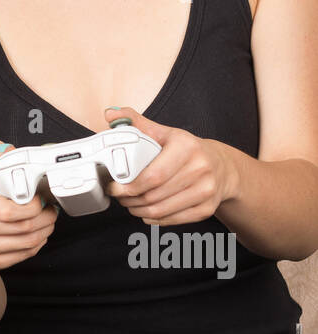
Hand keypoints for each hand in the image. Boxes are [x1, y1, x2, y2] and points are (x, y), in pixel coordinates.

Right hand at [0, 140, 58, 273]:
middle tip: (50, 209)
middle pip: (22, 228)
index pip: (8, 210)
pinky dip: (36, 245)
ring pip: (26, 243)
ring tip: (47, 220)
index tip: (41, 198)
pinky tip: (37, 234)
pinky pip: (22, 255)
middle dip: (45, 218)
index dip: (32, 206)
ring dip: (44, 231)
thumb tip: (6, 148)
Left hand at [103, 106, 237, 225]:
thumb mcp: (165, 132)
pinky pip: (173, 220)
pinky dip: (154, 219)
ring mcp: (206, 191)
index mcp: (186, 147)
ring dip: (138, 210)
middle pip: (154, 195)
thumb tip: (111, 114)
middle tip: (119, 196)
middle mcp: (200, 169)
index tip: (115, 187)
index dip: (129, 186)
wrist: (222, 166)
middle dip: (130, 198)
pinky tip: (146, 211)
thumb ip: (136, 122)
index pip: (153, 175)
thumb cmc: (188, 150)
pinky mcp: (207, 209)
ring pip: (160, 210)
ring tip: (129, 203)